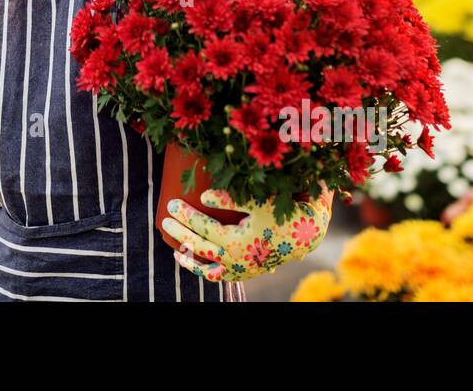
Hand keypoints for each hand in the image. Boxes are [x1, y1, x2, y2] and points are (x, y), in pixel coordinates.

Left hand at [161, 185, 333, 281]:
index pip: (203, 227)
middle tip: (165, 216)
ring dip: (187, 258)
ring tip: (173, 249)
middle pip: (198, 245)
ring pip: (205, 267)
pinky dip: (204, 271)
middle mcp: (236, 259)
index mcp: (238, 241)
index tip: (171, 203)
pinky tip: (191, 263)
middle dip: (179, 231)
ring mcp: (239, 269)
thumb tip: (203, 196)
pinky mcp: (244, 272)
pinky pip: (219, 276)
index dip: (185, 215)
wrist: (306, 234)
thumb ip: (231, 198)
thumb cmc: (281, 212)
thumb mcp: (258, 201)